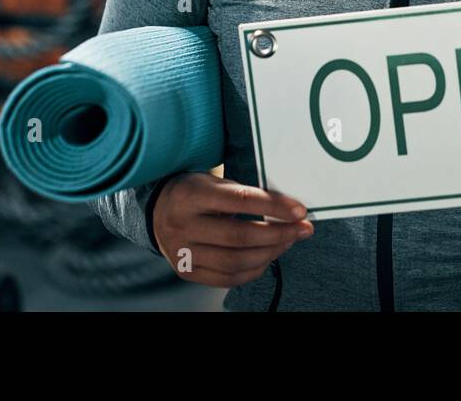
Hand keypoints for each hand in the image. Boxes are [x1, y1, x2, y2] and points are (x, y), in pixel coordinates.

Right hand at [151, 172, 313, 287]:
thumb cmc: (195, 192)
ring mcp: (181, 253)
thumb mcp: (213, 181)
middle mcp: (182, 225)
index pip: (239, 200)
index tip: (300, 211)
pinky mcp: (186, 272)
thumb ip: (244, 194)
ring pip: (235, 262)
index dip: (273, 206)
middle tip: (303, 229)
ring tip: (288, 241)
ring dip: (270, 253)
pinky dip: (253, 270)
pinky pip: (227, 279)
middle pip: (239, 236)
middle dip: (278, 234)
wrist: (157, 211)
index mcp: (190, 195)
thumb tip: (288, 209)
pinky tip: (268, 257)